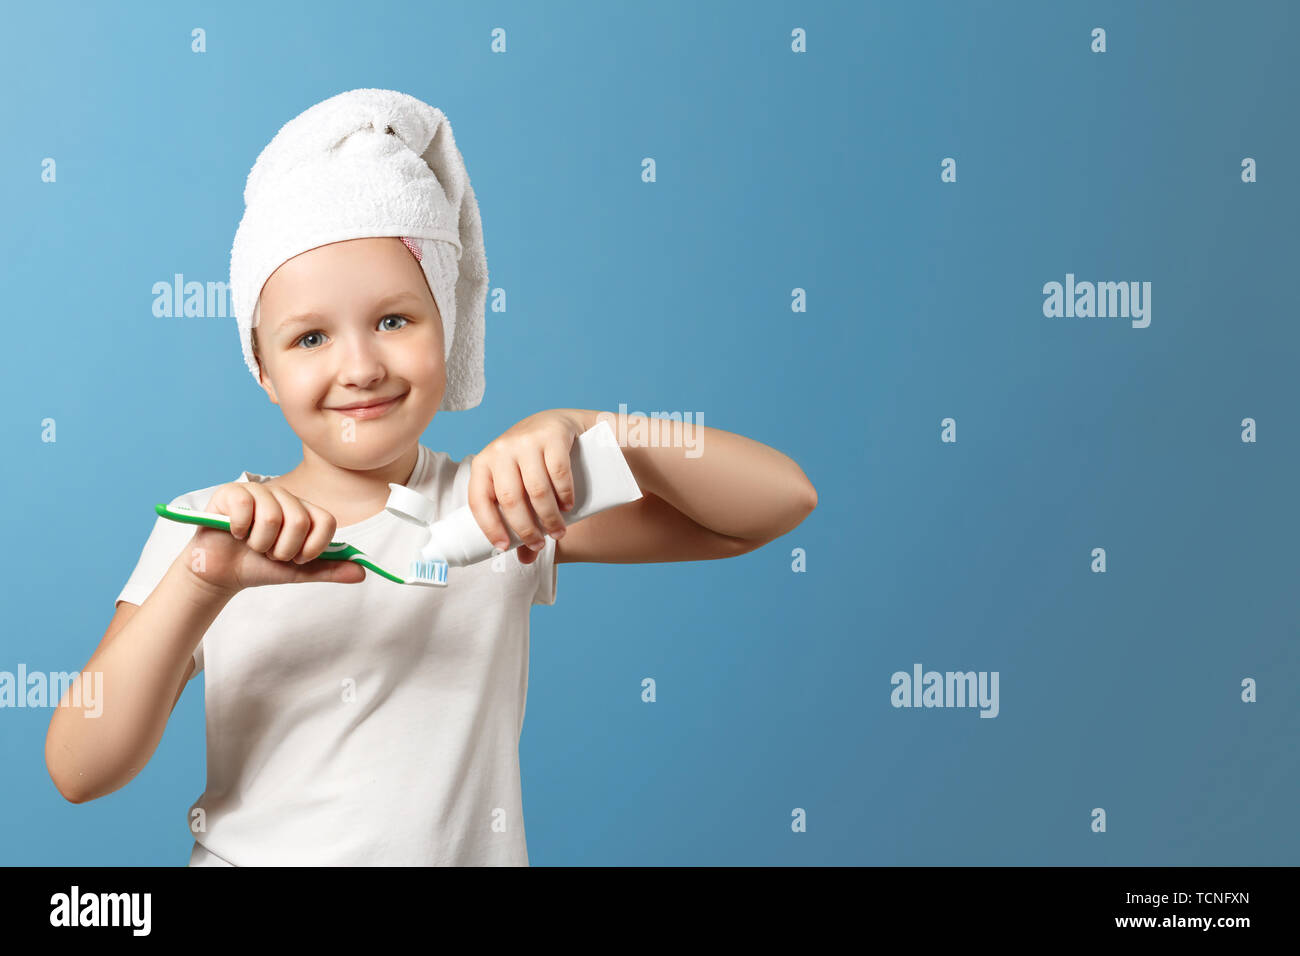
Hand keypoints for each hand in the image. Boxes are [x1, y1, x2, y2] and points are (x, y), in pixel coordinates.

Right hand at [176, 481, 366, 595]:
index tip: (296, 558)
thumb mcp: (299, 572)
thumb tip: (362, 573)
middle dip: (282, 549)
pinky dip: (240, 529)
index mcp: (304, 511)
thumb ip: (330, 569)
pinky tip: (235, 532)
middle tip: (269, 552)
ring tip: (252, 544)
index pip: (326, 521)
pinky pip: (245, 507)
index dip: (313, 547)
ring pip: (272, 516)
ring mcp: (258, 492)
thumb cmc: (260, 567)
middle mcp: (285, 497)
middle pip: (299, 520)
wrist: (222, 573)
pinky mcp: (231, 492)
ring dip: (260, 543)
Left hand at [468, 410, 583, 564]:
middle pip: (510, 499)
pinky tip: (568, 506)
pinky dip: (564, 494)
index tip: (504, 547)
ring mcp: (526, 441)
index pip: (478, 500)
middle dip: (526, 528)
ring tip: (558, 531)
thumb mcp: (520, 485)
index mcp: (483, 464)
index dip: (489, 527)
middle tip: (540, 544)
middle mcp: (501, 450)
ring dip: (549, 517)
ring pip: (536, 489)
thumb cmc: (533, 462)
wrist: (556, 423)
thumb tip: (526, 559)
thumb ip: (521, 519)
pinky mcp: (552, 435)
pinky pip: (557, 472)